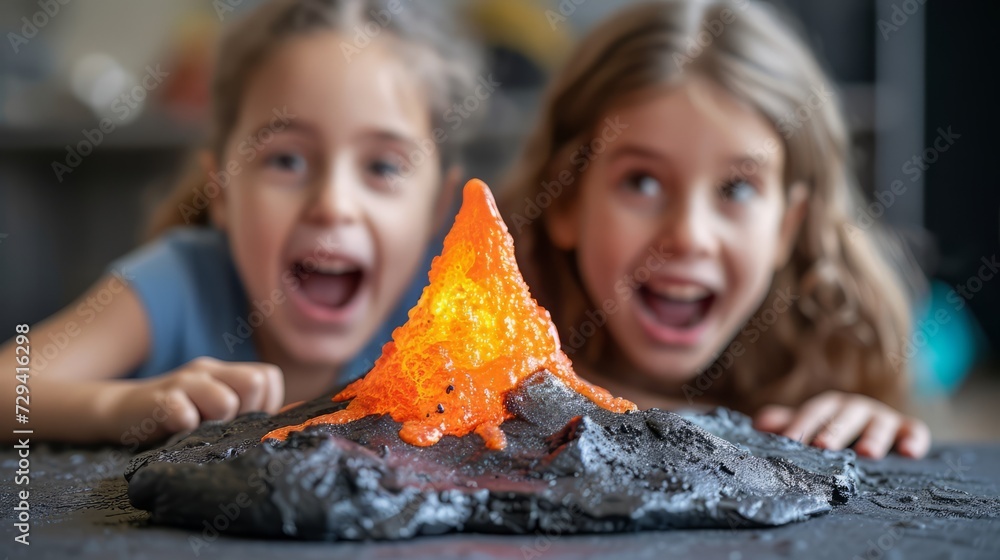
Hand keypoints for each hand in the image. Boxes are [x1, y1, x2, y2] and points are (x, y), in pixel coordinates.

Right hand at [105, 357, 283, 443]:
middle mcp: (208, 371)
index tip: (245, 421)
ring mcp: (183, 382)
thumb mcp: (212, 406)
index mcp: (225, 372)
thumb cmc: (176, 415)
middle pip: (254, 383)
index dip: (266, 404)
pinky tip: (175, 432)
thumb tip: (278, 426)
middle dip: (246, 412)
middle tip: (223, 427)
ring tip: (197, 429)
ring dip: (215, 424)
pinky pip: (185, 415)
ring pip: (225, 401)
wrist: (120, 410)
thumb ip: (242, 408)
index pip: (269, 377)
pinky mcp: (159, 400)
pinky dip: (185, 429)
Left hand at [752, 390, 929, 458]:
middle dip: (834, 430)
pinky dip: (914, 439)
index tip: (788, 440)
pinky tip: (908, 453)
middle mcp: (857, 408)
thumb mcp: (808, 427)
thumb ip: (787, 424)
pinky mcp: (907, 429)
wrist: (869, 433)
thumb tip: (760, 424)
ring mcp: (883, 417)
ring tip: (866, 454)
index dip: (801, 424)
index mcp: (830, 406)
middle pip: (845, 416)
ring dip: (874, 437)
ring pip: (880, 423)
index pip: (814, 412)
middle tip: (822, 447)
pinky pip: (914, 431)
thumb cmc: (831, 432)